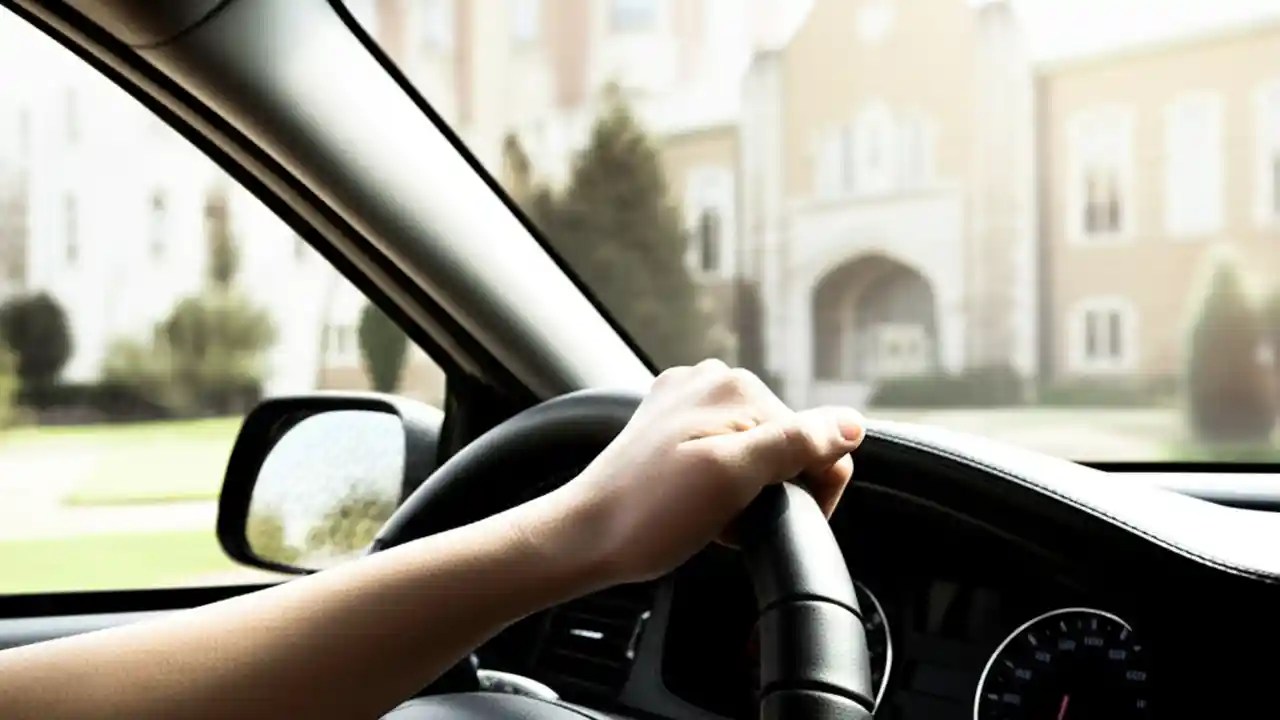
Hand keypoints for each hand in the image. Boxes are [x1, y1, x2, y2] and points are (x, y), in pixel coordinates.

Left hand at [537, 359, 865, 586]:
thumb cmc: (649, 516)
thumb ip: (795, 445)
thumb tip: (852, 424)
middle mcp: (714, 380)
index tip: (768, 518)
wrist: (584, 537)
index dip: (808, 491)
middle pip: (789, 443)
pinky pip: (725, 451)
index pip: (818, 440)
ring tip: (710, 513)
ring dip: (749, 489)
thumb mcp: (732, 481)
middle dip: (773, 489)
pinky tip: (697, 502)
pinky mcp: (670, 423)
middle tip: (729, 518)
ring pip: (758, 451)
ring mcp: (689, 400)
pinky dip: (724, 482)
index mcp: (737, 386)